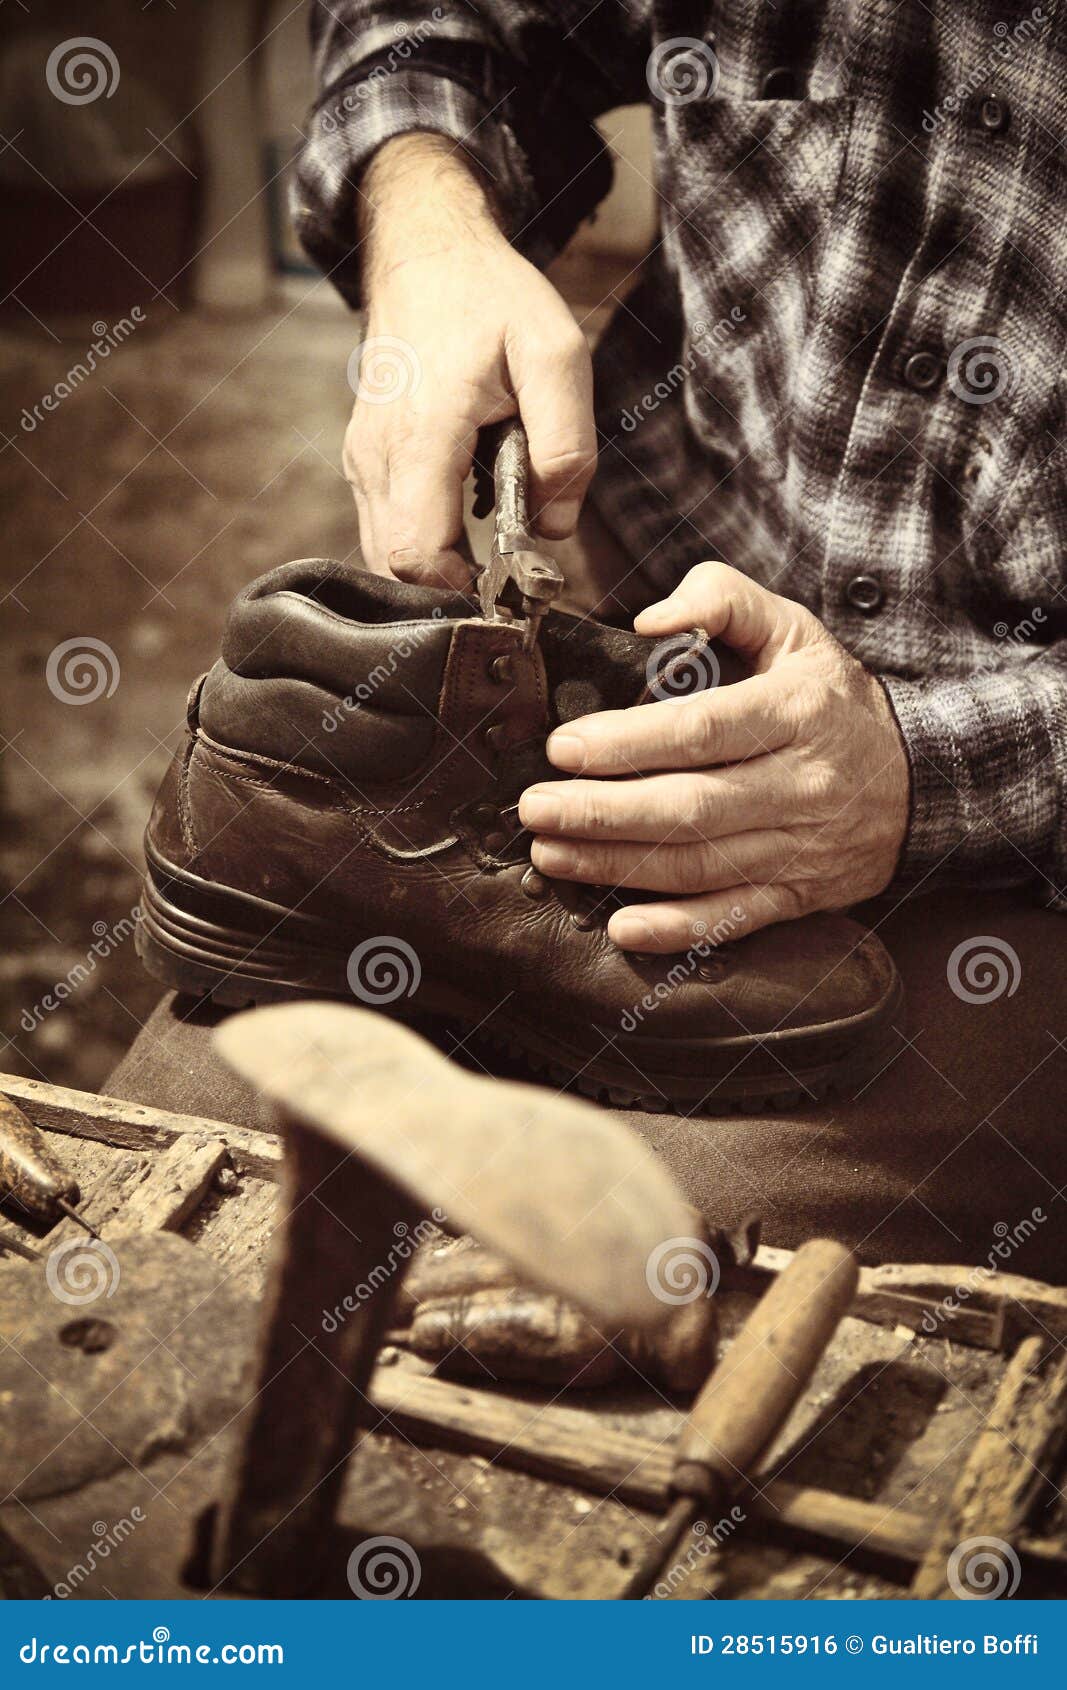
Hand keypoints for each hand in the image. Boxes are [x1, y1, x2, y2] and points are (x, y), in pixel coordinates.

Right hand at [346, 135, 595, 586]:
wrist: (426, 253)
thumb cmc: (492, 299)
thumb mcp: (557, 354)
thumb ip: (567, 445)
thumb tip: (555, 526)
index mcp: (425, 433)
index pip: (418, 551)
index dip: (462, 587)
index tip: (508, 584)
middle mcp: (379, 454)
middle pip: (398, 566)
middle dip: (452, 585)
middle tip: (508, 573)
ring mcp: (362, 459)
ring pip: (385, 552)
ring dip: (436, 565)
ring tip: (490, 546)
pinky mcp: (362, 459)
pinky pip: (384, 526)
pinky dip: (421, 541)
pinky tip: (464, 519)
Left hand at [518, 561, 909, 952]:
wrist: (922, 779)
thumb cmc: (832, 698)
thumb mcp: (793, 629)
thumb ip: (721, 601)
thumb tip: (648, 620)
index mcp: (796, 712)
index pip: (701, 731)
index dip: (627, 743)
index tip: (564, 747)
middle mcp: (801, 785)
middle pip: (692, 807)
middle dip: (603, 812)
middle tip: (535, 808)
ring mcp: (801, 848)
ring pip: (700, 866)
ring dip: (617, 866)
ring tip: (552, 852)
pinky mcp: (799, 894)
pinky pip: (733, 919)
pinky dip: (677, 930)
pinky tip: (622, 928)